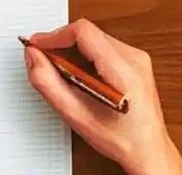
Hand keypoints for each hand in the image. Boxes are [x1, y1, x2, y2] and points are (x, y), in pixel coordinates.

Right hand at [24, 20, 181, 174]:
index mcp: (122, 71)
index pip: (83, 32)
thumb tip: (34, 57)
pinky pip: (103, 46)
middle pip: (87, 33)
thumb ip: (48, 84)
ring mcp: (137, 57)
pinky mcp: (136, 60)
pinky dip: (85, 55)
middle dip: (61, 44)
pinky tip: (80, 75)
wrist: (148, 149)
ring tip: (64, 73)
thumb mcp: (76, 116)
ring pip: (94, 38)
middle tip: (46, 61)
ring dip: (73, 50)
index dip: (55, 35)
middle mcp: (134, 58)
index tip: (38, 44)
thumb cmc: (121, 139)